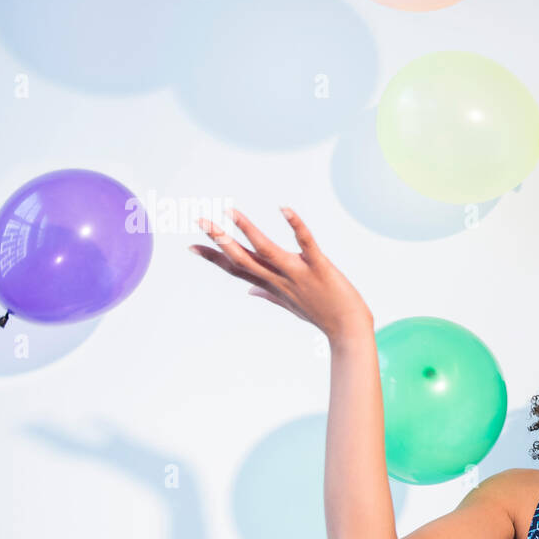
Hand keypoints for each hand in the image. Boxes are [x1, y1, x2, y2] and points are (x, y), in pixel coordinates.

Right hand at [189, 207, 372, 342]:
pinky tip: (284, 208)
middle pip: (243, 258)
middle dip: (220, 239)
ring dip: (248, 230)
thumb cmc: (322, 315)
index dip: (213, 258)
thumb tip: (250, 291)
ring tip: (231, 211)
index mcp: (271, 286)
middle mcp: (280, 280)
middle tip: (199, 219)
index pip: (237, 269)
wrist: (348, 331)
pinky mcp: (320, 267)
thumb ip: (268, 294)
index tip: (191, 245)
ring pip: (266, 251)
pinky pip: (306, 243)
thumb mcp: (290, 305)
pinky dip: (295, 225)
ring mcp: (298, 274)